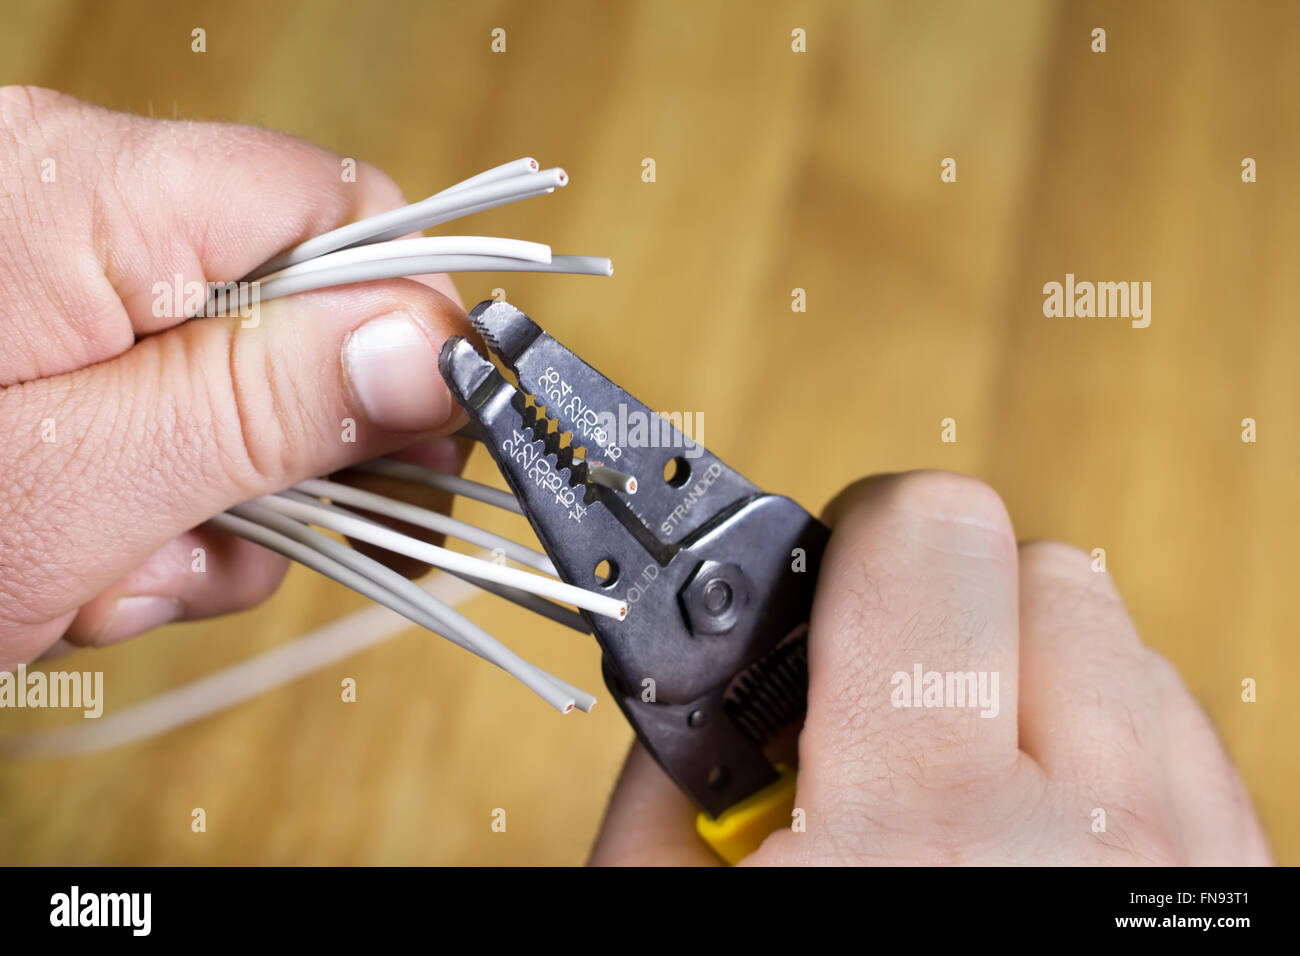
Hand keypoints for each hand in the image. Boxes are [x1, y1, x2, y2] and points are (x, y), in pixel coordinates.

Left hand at [0, 87, 468, 667]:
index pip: (334, 206)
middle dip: (288, 451)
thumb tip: (431, 348)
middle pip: (292, 309)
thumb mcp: (66, 492)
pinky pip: (159, 412)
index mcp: (76, 197)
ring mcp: (44, 278)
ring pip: (232, 385)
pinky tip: (86, 565)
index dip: (405, 322)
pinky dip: (151, 507)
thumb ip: (259, 406)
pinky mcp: (33, 340)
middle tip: (232, 540)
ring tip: (114, 575)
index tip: (427, 436)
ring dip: (211, 507)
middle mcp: (64, 208)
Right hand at [591, 471, 1270, 864]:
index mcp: (918, 836)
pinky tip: (1033, 823)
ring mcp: (1191, 867)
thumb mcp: (673, 917)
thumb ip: (670, 778)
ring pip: (1116, 644)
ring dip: (1024, 674)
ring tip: (958, 776)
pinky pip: (1174, 731)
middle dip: (942, 607)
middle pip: (1040, 569)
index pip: (928, 538)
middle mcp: (1090, 841)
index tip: (825, 586)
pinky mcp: (1237, 886)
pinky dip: (1096, 745)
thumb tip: (701, 667)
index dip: (858, 541)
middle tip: (880, 695)